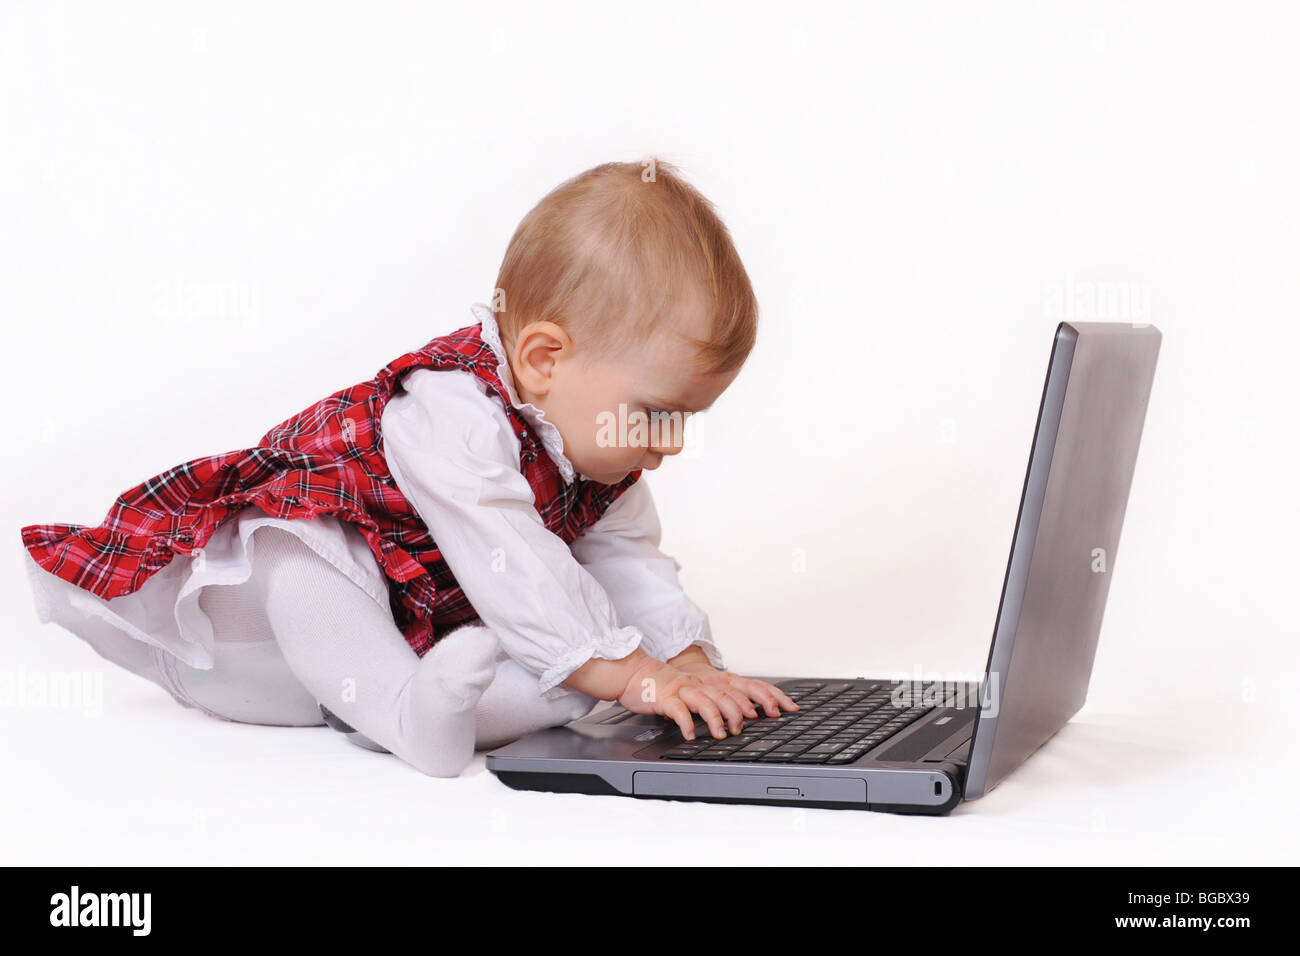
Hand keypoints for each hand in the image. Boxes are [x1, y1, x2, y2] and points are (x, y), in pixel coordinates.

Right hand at [670, 658, 800, 726]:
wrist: (642, 676)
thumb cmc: (676, 688)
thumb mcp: (705, 692)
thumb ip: (724, 701)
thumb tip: (752, 715)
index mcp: (717, 682)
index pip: (749, 686)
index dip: (769, 696)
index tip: (785, 709)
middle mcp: (704, 684)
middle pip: (728, 693)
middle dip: (741, 710)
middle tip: (746, 726)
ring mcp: (686, 690)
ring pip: (705, 701)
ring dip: (715, 718)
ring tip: (722, 734)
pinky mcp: (667, 698)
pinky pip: (678, 710)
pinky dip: (686, 723)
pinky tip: (690, 735)